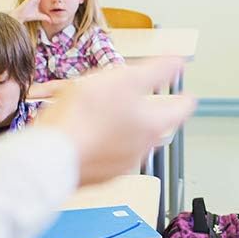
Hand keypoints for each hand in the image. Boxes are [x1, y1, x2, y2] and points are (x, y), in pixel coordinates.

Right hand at [36, 56, 196, 185]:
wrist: (50, 155)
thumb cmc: (84, 116)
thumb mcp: (123, 79)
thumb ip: (155, 70)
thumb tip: (179, 62)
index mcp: (153, 125)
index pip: (181, 110)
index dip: (185, 98)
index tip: (188, 96)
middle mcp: (142, 149)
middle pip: (156, 128)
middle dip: (152, 113)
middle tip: (145, 101)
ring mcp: (120, 166)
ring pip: (131, 142)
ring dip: (125, 128)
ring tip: (107, 113)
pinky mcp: (97, 176)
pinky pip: (107, 155)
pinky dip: (104, 143)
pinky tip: (88, 134)